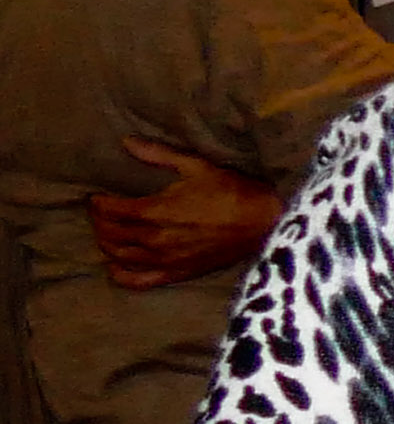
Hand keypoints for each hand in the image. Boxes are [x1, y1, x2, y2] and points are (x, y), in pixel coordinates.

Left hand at [89, 141, 283, 287]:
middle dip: (99, 222)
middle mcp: (154, 239)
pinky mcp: (178, 273)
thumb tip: (126, 142)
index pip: (110, 210)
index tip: (98, 196)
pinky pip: (140, 280)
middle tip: (101, 213)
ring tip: (108, 233)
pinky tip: (116, 267)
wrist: (265, 222)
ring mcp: (165, 259)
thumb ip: (159, 155)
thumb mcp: (197, 166)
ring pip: (119, 255)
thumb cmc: (233, 191)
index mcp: (155, 211)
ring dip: (106, 244)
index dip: (98, 203)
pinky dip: (122, 275)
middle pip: (110, 233)